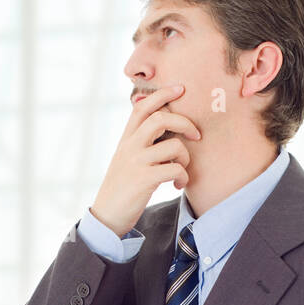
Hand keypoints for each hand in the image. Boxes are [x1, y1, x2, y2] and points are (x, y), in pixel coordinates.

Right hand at [89, 83, 201, 236]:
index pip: (142, 107)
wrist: (107, 215)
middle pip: (161, 118)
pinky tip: (178, 185)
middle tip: (196, 134)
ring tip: (182, 170)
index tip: (180, 88)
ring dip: (186, 157)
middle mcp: (130, 146)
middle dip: (185, 122)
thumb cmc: (122, 187)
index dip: (162, 94)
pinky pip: (175, 169)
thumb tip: (164, 127)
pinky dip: (183, 177)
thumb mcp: (126, 159)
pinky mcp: (144, 179)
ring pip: (174, 145)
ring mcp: (136, 162)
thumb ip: (140, 142)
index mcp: (126, 139)